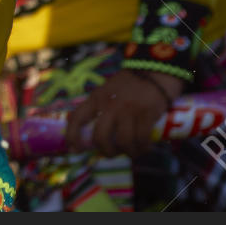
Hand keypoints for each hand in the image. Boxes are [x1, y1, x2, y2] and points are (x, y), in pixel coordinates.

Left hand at [66, 69, 183, 157]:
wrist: (153, 71)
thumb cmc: (129, 84)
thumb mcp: (106, 91)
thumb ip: (98, 107)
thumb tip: (88, 131)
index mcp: (96, 98)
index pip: (77, 118)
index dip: (72, 136)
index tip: (74, 150)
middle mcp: (109, 105)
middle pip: (100, 137)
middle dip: (106, 151)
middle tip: (112, 153)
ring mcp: (128, 110)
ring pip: (123, 142)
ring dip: (128, 152)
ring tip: (132, 151)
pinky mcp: (146, 114)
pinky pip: (142, 139)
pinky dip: (143, 148)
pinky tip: (145, 147)